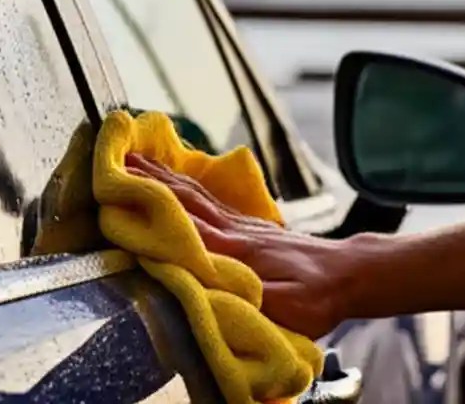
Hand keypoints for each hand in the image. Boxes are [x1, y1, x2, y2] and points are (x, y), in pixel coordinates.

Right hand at [126, 154, 357, 337]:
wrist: (350, 273)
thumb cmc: (318, 296)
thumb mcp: (287, 307)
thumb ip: (247, 298)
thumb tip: (206, 289)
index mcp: (234, 250)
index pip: (183, 223)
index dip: (151, 206)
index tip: (121, 190)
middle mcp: (232, 230)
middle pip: (182, 198)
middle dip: (147, 179)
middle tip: (115, 159)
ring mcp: (240, 225)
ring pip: (193, 194)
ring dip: (161, 175)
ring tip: (133, 157)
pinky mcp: (248, 226)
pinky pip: (208, 199)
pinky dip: (184, 184)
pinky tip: (173, 178)